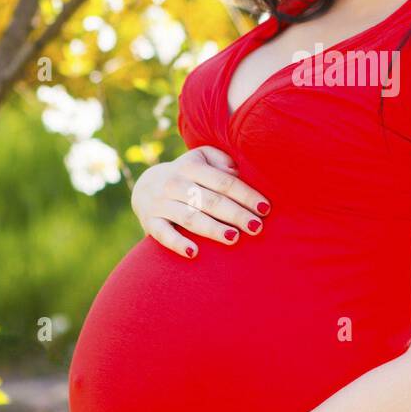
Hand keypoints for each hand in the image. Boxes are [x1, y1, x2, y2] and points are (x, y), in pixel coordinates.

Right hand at [130, 147, 271, 256]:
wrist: (145, 186)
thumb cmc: (188, 174)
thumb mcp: (202, 157)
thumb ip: (222, 161)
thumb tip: (238, 171)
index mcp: (191, 166)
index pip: (223, 182)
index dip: (245, 195)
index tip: (265, 208)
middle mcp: (174, 183)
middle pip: (210, 200)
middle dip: (235, 214)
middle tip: (257, 227)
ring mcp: (161, 204)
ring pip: (190, 217)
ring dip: (212, 228)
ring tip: (234, 238)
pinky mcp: (150, 222)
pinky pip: (163, 234)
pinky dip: (177, 243)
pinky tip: (194, 253)